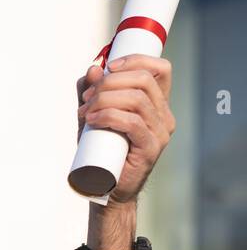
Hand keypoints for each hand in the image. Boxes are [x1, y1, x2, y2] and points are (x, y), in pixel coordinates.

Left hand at [76, 54, 175, 203]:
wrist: (106, 189)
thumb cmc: (102, 151)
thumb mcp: (95, 115)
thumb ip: (93, 93)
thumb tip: (93, 69)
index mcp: (157, 104)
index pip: (160, 69)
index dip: (136, 60)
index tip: (109, 67)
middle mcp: (164, 116)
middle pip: (143, 80)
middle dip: (110, 82)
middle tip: (87, 98)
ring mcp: (160, 133)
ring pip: (137, 100)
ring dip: (105, 99)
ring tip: (86, 112)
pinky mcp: (150, 149)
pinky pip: (133, 123)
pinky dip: (110, 116)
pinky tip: (94, 120)